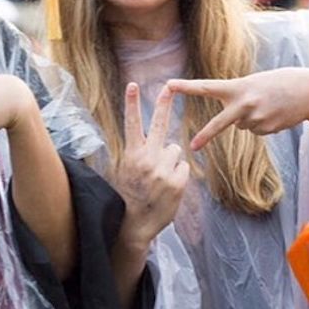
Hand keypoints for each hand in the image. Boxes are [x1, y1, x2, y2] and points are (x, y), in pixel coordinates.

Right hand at [111, 83, 189, 248]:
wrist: (135, 223)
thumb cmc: (129, 194)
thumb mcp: (125, 170)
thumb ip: (138, 152)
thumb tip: (151, 138)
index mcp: (132, 154)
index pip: (132, 123)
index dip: (132, 103)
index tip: (133, 84)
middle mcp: (147, 158)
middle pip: (159, 124)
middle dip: (164, 103)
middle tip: (169, 87)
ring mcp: (163, 169)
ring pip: (175, 150)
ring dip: (171, 160)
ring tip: (160, 178)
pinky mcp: (177, 181)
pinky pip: (183, 167)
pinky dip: (179, 174)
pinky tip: (168, 187)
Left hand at [167, 68, 308, 149]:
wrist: (308, 90)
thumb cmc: (276, 83)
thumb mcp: (253, 83)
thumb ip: (237, 98)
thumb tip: (235, 124)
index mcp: (237, 87)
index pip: (207, 87)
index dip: (186, 87)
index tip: (168, 86)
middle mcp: (244, 104)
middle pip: (220, 123)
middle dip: (205, 136)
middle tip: (192, 146)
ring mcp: (256, 118)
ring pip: (241, 125)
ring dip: (250, 117)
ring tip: (268, 104)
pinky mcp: (267, 129)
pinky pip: (255, 130)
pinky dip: (262, 123)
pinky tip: (275, 113)